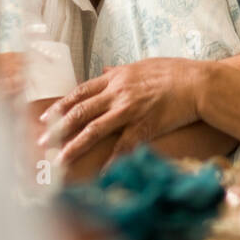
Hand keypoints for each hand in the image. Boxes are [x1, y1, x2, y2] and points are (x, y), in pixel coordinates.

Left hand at [47, 60, 203, 166]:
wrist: (198, 83)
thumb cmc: (174, 72)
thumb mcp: (143, 65)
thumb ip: (120, 70)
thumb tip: (104, 70)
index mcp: (116, 78)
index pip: (80, 92)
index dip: (61, 106)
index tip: (45, 117)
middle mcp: (117, 93)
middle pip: (80, 112)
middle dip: (57, 128)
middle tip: (41, 142)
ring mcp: (130, 110)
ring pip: (94, 130)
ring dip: (73, 146)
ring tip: (59, 160)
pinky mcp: (144, 125)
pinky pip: (123, 146)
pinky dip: (111, 162)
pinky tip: (100, 175)